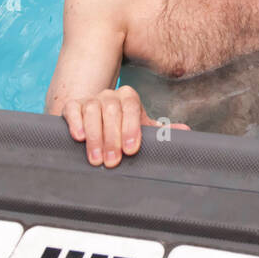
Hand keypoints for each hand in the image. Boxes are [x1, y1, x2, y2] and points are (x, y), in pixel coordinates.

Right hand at [62, 84, 187, 167]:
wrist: (96, 120)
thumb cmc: (121, 128)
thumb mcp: (141, 128)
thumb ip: (160, 131)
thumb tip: (186, 132)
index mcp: (129, 98)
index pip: (132, 107)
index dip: (131, 128)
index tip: (131, 150)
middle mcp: (109, 95)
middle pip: (111, 110)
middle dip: (112, 138)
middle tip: (113, 162)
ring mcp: (90, 99)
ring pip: (92, 111)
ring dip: (95, 136)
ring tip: (96, 159)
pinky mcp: (72, 106)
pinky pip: (72, 109)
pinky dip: (75, 122)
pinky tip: (78, 137)